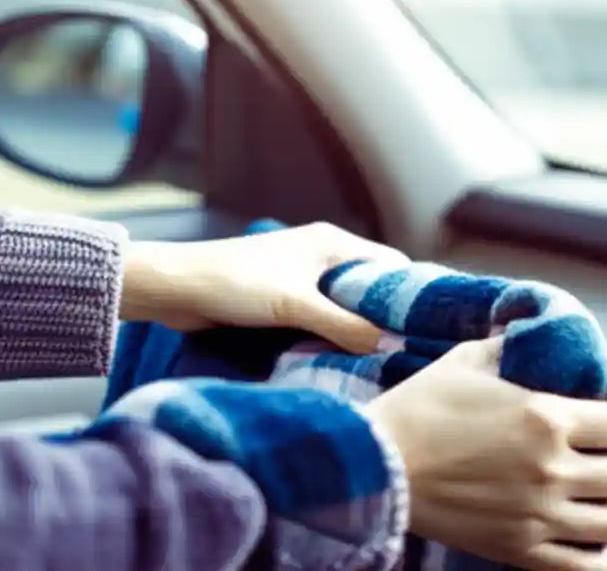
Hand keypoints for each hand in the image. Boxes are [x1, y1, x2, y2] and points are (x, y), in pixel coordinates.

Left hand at [120, 222, 407, 351]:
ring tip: (379, 365)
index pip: (390, 265)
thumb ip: (344, 324)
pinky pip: (320, 319)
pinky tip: (339, 361)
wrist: (175, 288)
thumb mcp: (295, 305)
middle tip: (408, 354)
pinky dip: (331, 336)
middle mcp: (320, 256)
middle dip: (385, 318)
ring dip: (355, 331)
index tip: (430, 328)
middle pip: (369, 289)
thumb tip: (390, 345)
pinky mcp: (281, 300)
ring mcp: (300, 279)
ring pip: (344, 307)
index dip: (411, 294)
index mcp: (331, 242)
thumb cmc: (234, 284)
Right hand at [365, 338, 606, 570]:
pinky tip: (597, 539)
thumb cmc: (418, 409)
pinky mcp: (520, 549)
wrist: (376, 464)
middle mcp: (551, 468)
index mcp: (545, 416)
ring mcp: (538, 513)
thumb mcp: (466, 361)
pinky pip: (587, 564)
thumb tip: (528, 336)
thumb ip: (508, 349)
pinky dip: (604, 553)